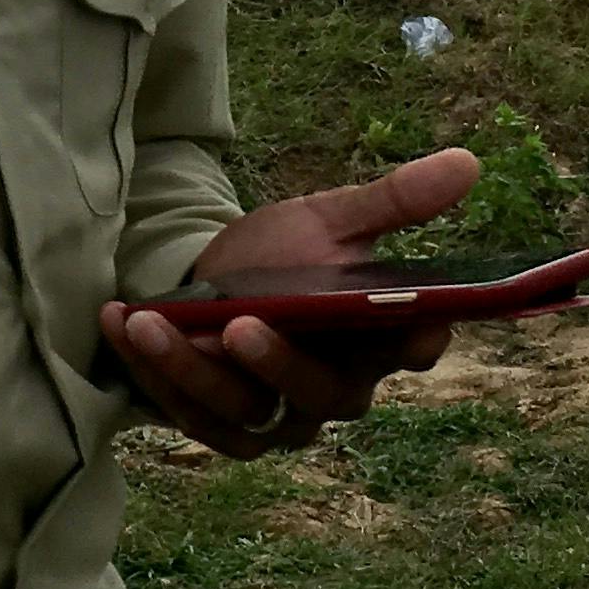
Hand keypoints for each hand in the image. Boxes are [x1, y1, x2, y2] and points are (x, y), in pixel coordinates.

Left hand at [101, 145, 481, 458]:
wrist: (213, 281)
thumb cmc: (285, 257)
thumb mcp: (332, 221)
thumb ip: (393, 201)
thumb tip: (468, 161)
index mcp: (376, 343)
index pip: (412, 350)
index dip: (414, 343)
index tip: (413, 329)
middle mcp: (333, 392)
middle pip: (321, 393)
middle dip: (279, 363)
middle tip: (242, 325)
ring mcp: (275, 418)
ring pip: (244, 410)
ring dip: (193, 368)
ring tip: (152, 320)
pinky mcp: (219, 427)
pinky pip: (186, 411)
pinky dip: (150, 369)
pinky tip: (121, 320)